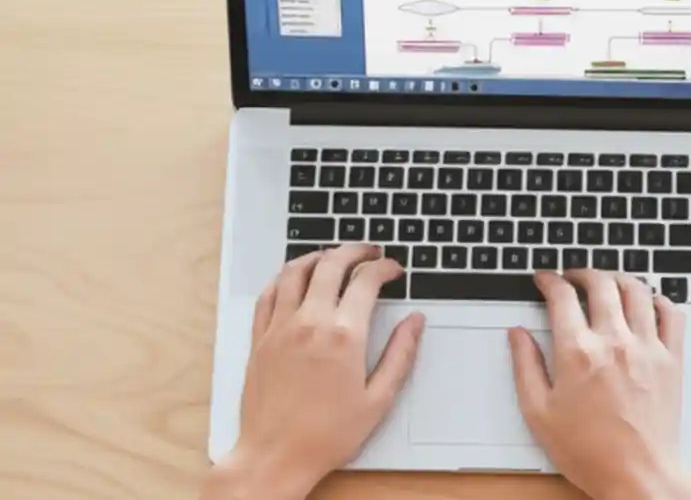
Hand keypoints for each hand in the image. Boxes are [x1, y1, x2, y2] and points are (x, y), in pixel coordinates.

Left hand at [202, 244, 424, 499]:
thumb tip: (415, 323)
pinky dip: (284, 277)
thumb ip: (400, 354)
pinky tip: (294, 278)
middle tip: (369, 251)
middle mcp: (310, 323)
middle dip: (355, 250)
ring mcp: (280, 328)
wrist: (276, 456)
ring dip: (318, 256)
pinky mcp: (259, 339)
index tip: (394, 270)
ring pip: (295, 271)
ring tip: (333, 255)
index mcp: (344, 336)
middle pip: (331, 264)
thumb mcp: (379, 399)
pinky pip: (268, 294)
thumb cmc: (326, 435)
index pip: (366, 281)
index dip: (385, 268)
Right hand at [509, 271, 690, 499]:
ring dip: (619, 277)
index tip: (544, 279)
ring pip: (637, 290)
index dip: (549, 280)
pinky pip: (671, 313)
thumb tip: (517, 335)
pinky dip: (659, 299)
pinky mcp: (671, 359)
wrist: (638, 476)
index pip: (562, 296)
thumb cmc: (590, 452)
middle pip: (601, 283)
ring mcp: (647, 347)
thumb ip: (525, 367)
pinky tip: (648, 302)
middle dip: (582, 272)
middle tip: (573, 277)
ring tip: (608, 282)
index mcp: (578, 353)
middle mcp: (614, 342)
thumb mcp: (539, 413)